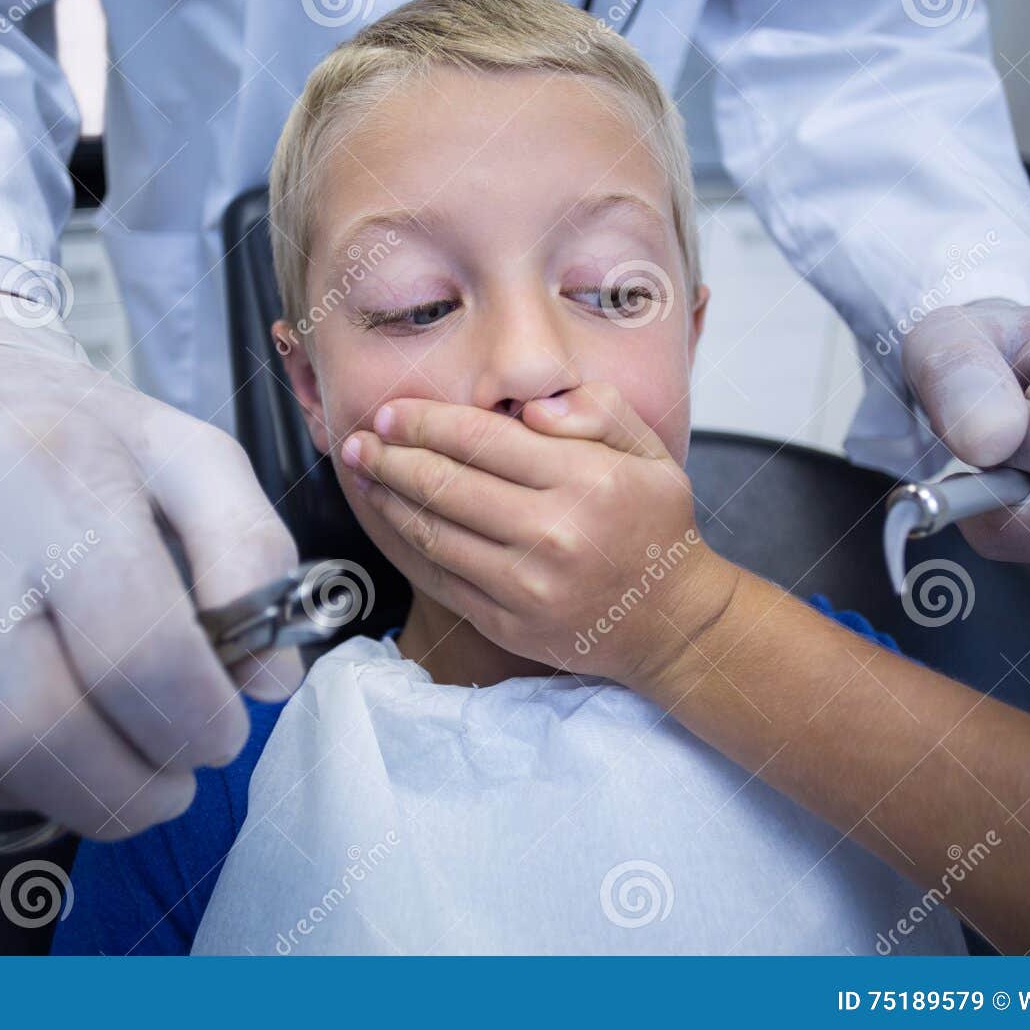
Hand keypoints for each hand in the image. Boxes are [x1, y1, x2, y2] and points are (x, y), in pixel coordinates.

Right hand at [0, 295, 299, 838]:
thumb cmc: (77, 430)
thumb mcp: (193, 458)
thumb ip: (253, 557)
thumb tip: (267, 682)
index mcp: (58, 471)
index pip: (136, 649)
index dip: (194, 724)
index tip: (219, 737)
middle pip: (29, 727)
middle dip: (121, 793)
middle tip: (166, 790)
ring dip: (43, 791)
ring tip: (97, 765)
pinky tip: (14, 729)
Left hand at [339, 382, 732, 685]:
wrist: (669, 621)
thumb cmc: (655, 526)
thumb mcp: (650, 452)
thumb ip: (598, 410)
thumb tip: (530, 408)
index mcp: (587, 480)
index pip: (482, 439)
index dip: (425, 422)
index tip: (391, 411)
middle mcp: (553, 533)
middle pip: (445, 483)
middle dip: (390, 456)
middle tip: (360, 439)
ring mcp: (526, 584)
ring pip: (432, 531)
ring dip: (387, 497)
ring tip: (364, 471)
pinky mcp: (507, 621)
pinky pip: (438, 576)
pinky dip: (404, 544)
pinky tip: (388, 517)